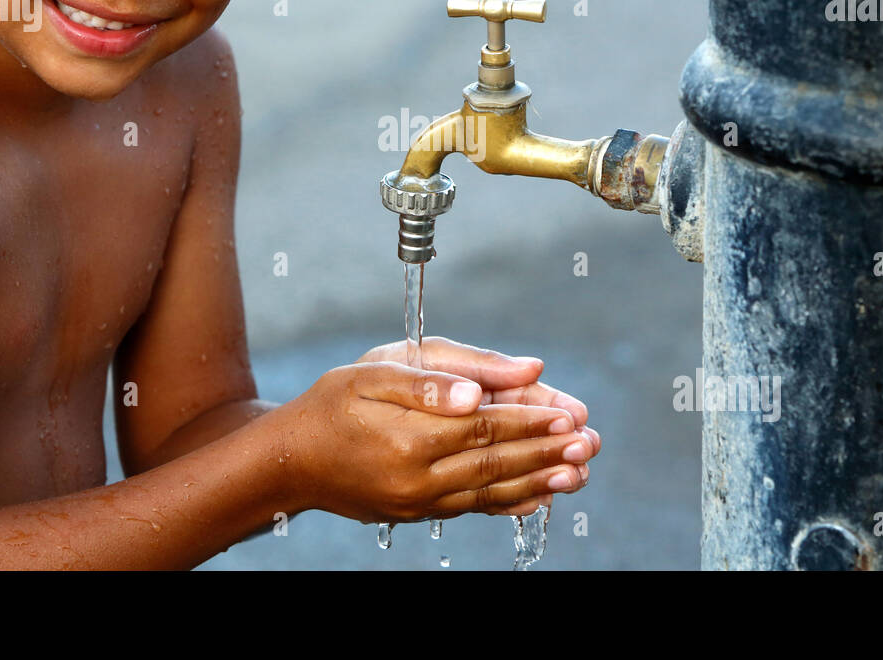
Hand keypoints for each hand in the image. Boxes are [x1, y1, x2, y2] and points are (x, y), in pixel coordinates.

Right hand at [282, 361, 596, 524]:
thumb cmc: (333, 403)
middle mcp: (417, 476)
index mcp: (408, 435)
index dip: (529, 419)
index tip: (568, 411)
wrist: (292, 460)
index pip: (484, 425)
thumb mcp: (375, 371)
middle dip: (547, 451)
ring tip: (580, 470)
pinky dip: (511, 502)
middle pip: (495, 461)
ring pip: (490, 490)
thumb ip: (434, 376)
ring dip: (540, 480)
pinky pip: (474, 508)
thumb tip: (484, 387)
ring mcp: (419, 500)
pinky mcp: (418, 511)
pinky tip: (541, 496)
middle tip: (590, 441)